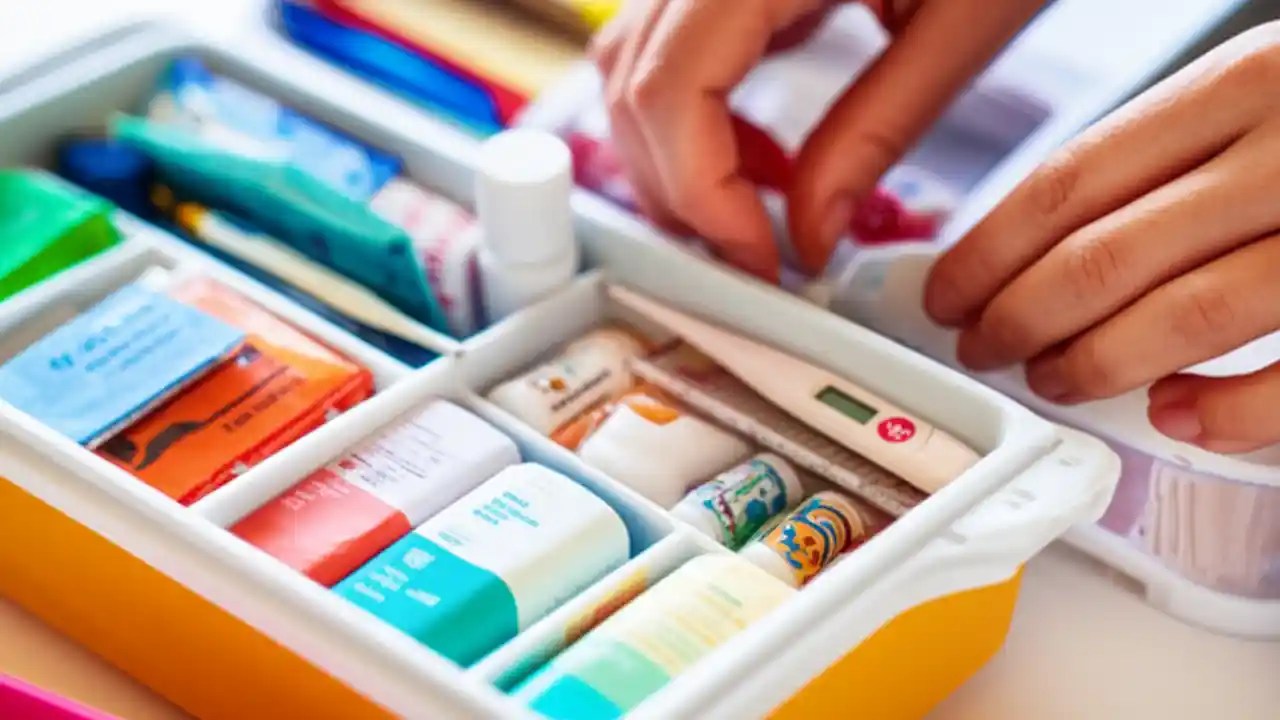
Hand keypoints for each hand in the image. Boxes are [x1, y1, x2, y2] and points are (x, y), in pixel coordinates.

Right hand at [591, 0, 1042, 280]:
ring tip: (762, 207)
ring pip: (634, 69)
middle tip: (754, 255)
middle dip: (682, 190)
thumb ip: (877, 131)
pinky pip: (672, 48)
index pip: (671, 90)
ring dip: (679, 157)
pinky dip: (698, 118)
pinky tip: (764, 154)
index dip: (701, 195)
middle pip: (634, 86)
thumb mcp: (964, 23)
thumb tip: (809, 234)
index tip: (759, 262)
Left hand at [925, 24, 1279, 452]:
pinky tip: (1179, 419)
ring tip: (1057, 382)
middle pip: (1105, 255)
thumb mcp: (1265, 97)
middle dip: (1020, 318)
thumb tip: (1042, 237)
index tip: (947, 294)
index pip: (1071, 180)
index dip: (989, 250)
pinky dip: (1228, 409)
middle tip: (986, 349)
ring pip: (1186, 315)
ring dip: (1098, 365)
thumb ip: (1170, 156)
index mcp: (1244, 83)